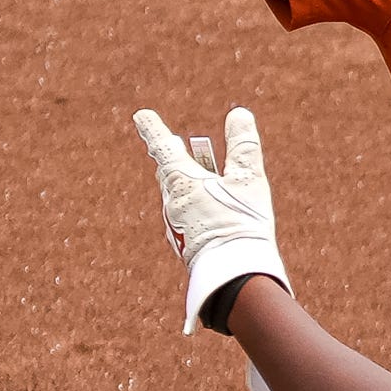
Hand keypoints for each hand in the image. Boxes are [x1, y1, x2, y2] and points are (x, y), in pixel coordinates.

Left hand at [133, 107, 287, 335]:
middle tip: (173, 144)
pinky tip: (211, 215)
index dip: (152, 128)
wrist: (234, 277)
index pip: (162, 147)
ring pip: (175, 195)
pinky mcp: (184, 244)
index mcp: (181, 182)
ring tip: (202, 180)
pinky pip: (185, 216)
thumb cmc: (242, 224)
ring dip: (186, 183)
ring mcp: (175, 225)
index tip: (140, 116)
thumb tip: (239, 114)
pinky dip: (194, 205)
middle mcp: (171, 202)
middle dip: (171, 157)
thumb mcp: (249, 180)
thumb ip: (244, 146)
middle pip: (168, 172)